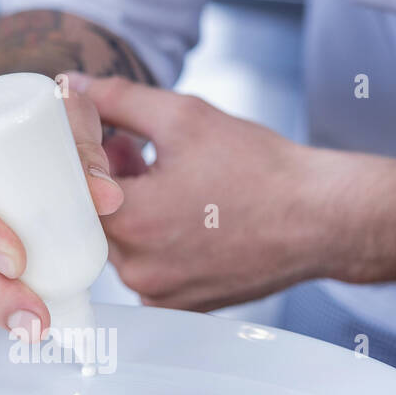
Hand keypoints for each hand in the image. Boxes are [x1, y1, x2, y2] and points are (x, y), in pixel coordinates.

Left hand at [74, 74, 336, 310]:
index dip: (88, 153)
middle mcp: (138, 270)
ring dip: (133, 209)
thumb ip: (118, 100)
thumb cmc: (261, 171)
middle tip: (136, 149)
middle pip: (97, 218)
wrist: (322, 218)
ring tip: (168, 177)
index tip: (107, 134)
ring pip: (123, 245)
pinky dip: (159, 241)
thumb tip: (73, 88)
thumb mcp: (184, 117)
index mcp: (129, 224)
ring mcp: (160, 294)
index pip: (76, 185)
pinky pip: (151, 269)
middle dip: (110, 180)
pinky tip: (188, 214)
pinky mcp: (182, 306)